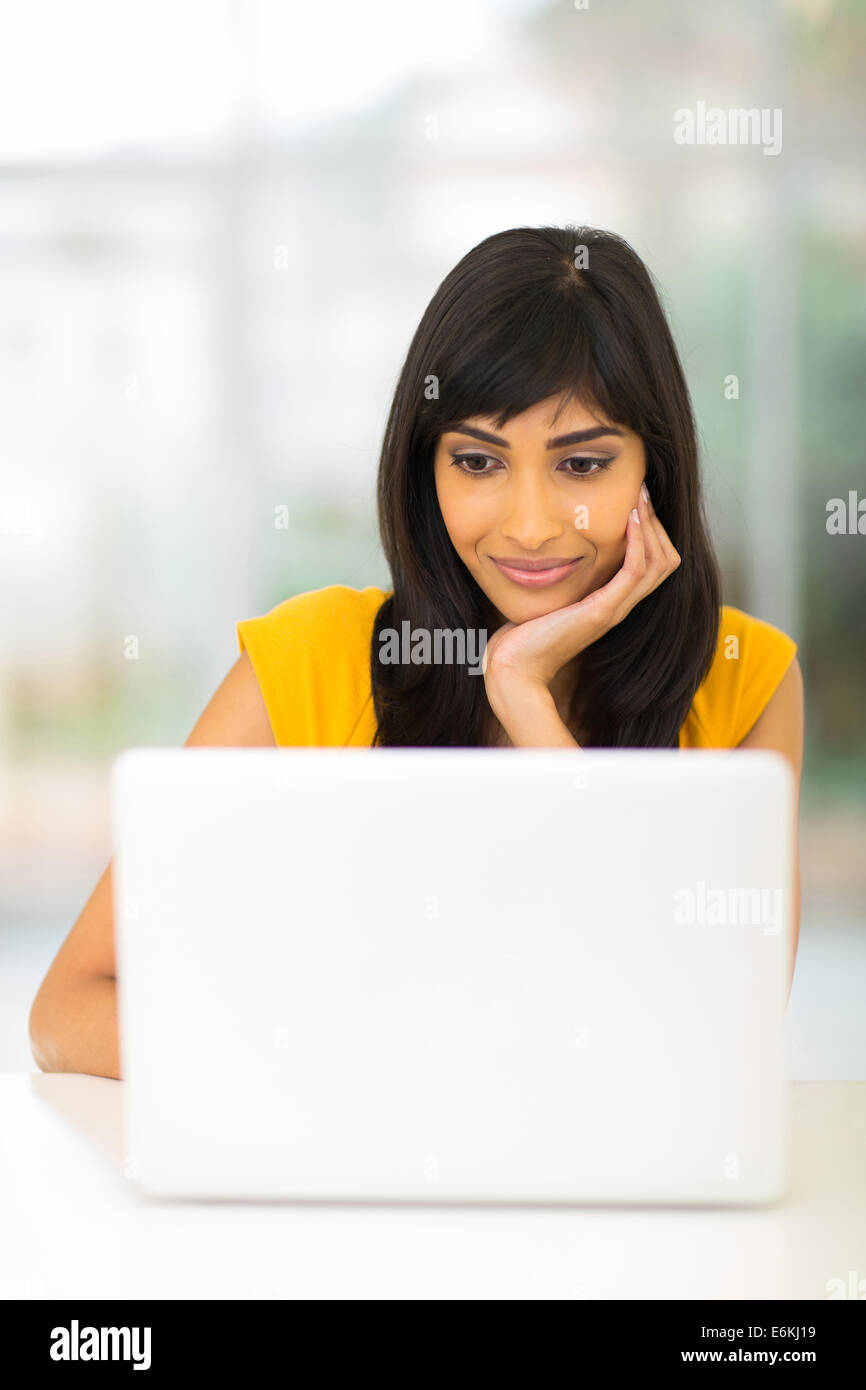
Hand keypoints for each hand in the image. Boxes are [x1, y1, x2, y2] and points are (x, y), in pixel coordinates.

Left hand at [482, 483, 680, 693]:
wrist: (514, 670)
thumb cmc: (523, 637)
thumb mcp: (548, 598)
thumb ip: (559, 579)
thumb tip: (550, 552)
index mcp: (610, 602)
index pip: (653, 564)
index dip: (651, 531)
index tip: (635, 501)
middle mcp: (619, 606)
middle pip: (665, 560)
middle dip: (657, 522)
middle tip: (642, 493)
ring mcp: (614, 610)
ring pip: (659, 563)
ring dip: (651, 526)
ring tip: (639, 500)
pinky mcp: (602, 612)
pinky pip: (636, 572)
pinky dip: (638, 543)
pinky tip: (628, 521)